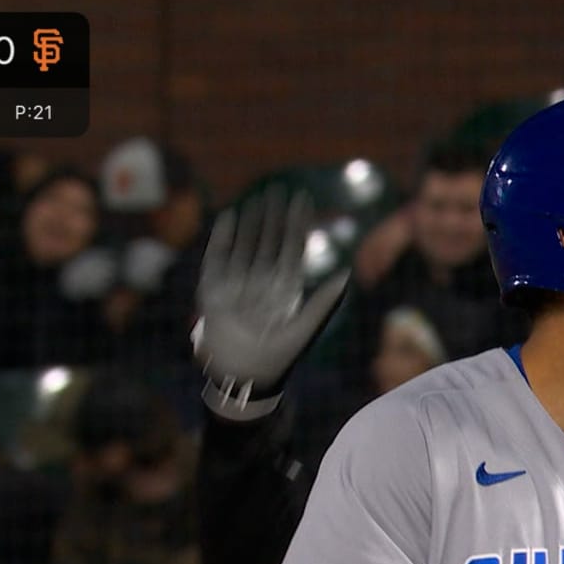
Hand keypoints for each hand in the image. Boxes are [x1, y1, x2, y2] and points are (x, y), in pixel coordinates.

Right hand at [193, 187, 349, 419]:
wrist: (245, 375)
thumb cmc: (278, 357)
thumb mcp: (305, 328)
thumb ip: (324, 302)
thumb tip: (347, 275)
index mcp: (285, 287)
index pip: (292, 247)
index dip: (297, 223)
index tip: (302, 198)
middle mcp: (262, 281)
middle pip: (269, 240)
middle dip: (273, 216)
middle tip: (278, 188)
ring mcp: (239, 282)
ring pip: (246, 244)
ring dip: (251, 222)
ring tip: (257, 197)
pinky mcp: (216, 289)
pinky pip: (218, 257)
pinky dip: (222, 238)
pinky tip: (229, 217)